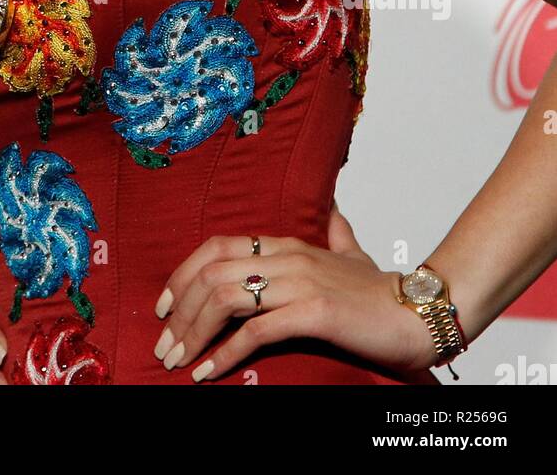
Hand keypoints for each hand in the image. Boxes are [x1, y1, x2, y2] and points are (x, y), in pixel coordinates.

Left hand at [152, 201, 437, 380]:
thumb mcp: (351, 253)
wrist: (420, 312)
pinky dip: (226, 352)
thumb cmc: (381, 292)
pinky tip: (209, 371)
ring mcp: (300, 282)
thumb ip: (335, 233)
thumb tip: (332, 211)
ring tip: (177, 360)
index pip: (217, 246)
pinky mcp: (314, 311)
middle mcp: (288, 257)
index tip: (164, 304)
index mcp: (288, 244)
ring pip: (227, 297)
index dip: (183, 273)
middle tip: (162, 343)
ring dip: (194, 331)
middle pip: (212, 272)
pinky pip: (257, 330)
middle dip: (179, 310)